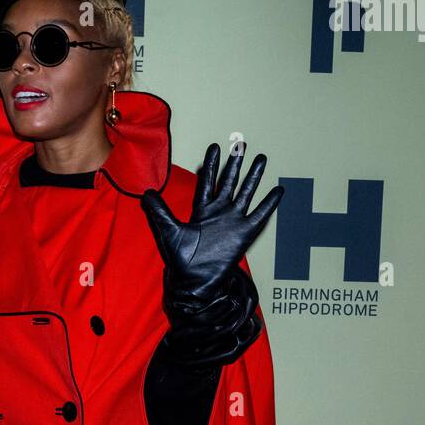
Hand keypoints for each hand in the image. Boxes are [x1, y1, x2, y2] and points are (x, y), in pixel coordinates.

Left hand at [141, 141, 283, 309]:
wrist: (195, 280)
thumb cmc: (181, 259)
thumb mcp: (168, 230)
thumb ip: (159, 211)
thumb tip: (145, 192)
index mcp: (201, 209)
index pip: (208, 181)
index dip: (212, 164)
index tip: (216, 146)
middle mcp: (219, 212)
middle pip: (229, 182)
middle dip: (235, 163)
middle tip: (241, 144)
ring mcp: (233, 220)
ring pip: (246, 192)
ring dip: (254, 176)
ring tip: (261, 158)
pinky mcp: (244, 233)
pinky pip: (260, 215)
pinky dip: (269, 203)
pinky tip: (278, 190)